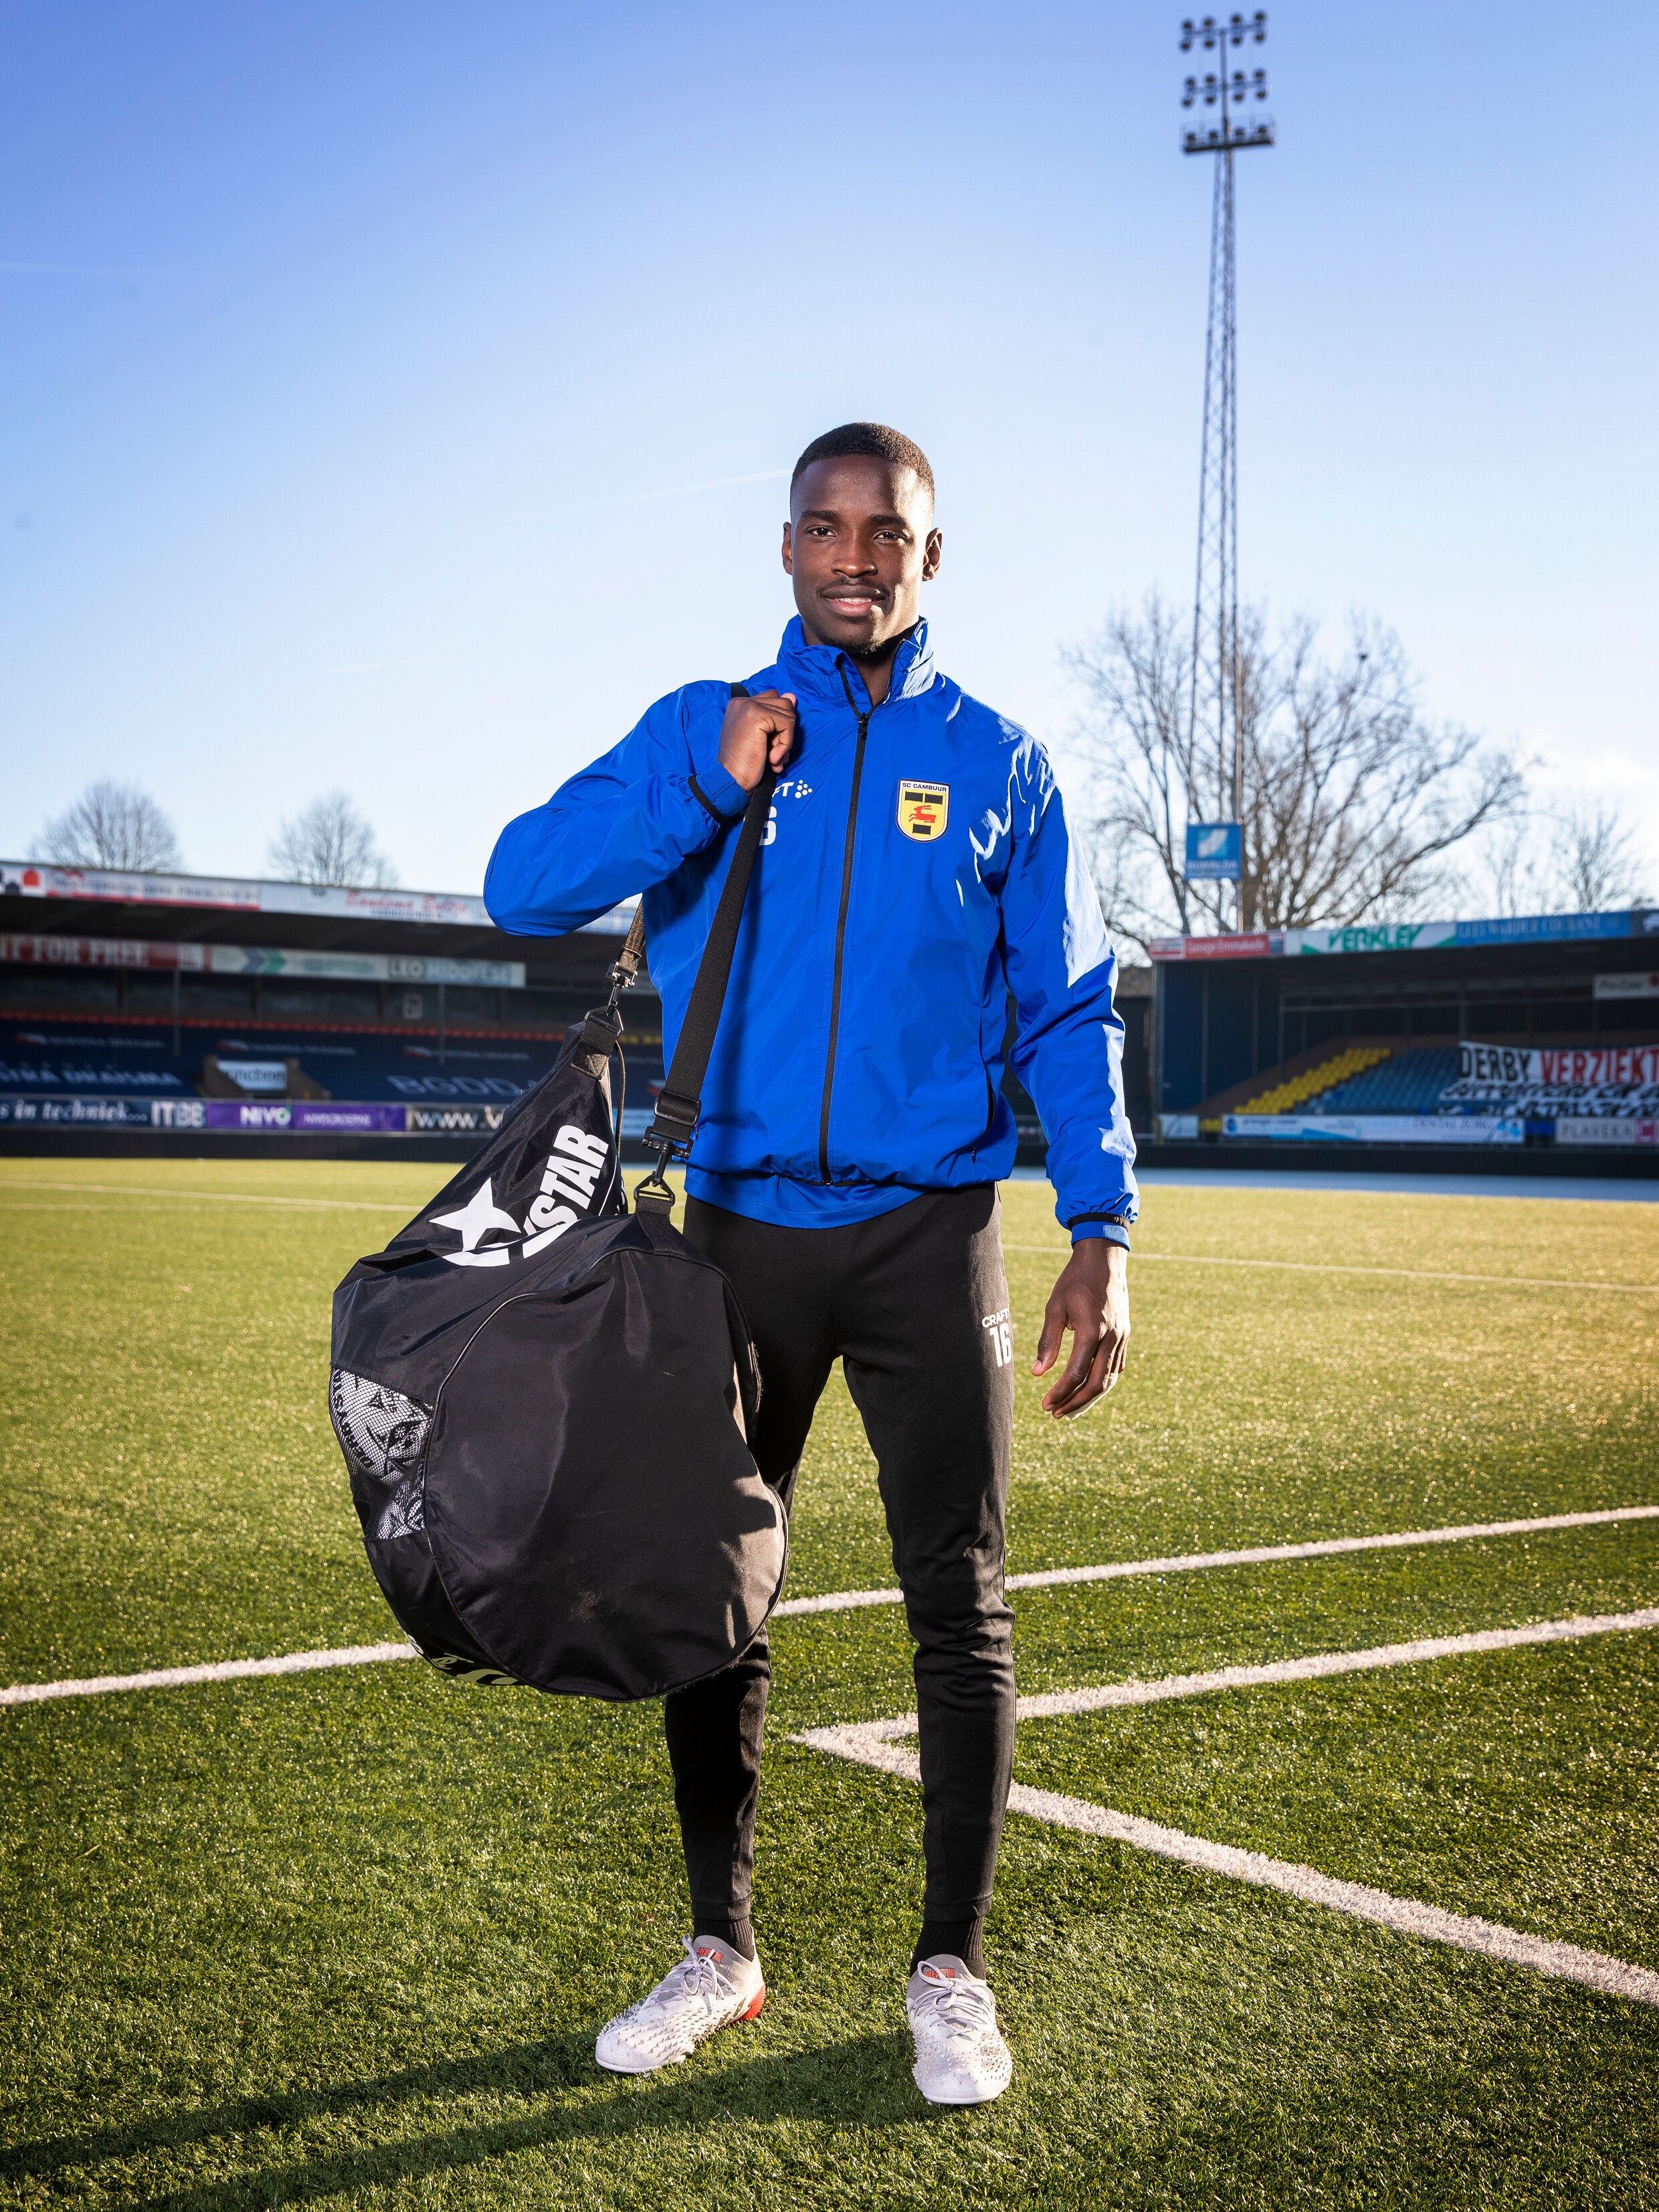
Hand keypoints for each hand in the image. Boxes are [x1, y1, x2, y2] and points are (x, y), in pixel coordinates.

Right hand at [718, 688, 796, 791]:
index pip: (774, 699)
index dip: (780, 723)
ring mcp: (748, 705)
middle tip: (774, 754)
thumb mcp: (764, 737)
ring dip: (786, 739)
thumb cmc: (745, 763)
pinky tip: (773, 758)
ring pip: (788, 712)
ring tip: (773, 757)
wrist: (731, 780)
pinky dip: (786, 743)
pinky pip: (787, 723)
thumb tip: (793, 696)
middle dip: (785, 731)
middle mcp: (742, 701)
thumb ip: (776, 717)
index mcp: (741, 704)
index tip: (772, 746)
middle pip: (784, 704)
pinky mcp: (756, 715)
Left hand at [1033, 1239, 1129, 1417]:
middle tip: (1055, 1413)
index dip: (1060, 1393)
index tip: (1046, 1405)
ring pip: (1109, 1378)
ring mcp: (1122, 1337)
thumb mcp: (1054, 1307)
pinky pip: (1116, 1366)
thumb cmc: (1074, 1281)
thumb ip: (1048, 1342)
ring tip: (1069, 1407)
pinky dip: (1103, 1381)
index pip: (1076, 1373)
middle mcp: (1111, 1337)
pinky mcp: (1126, 1335)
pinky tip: (1088, 1388)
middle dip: (1075, 1402)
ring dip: (1089, 1397)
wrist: (1104, 1259)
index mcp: (1092, 1330)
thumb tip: (1037, 1373)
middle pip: (1096, 1383)